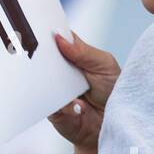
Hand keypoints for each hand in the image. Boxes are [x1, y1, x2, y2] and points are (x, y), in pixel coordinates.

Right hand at [49, 32, 120, 153]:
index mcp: (72, 55)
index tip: (39, 26)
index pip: (55, 39)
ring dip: (50, 80)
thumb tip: (58, 37)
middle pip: (41, 57)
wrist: (114, 126)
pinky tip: (78, 106)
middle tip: (41, 50)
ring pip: (40, 79)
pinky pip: (49, 103)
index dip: (46, 32)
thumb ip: (83, 51)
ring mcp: (53, 90)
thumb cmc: (113, 92)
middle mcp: (59, 71)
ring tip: (68, 83)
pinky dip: (64, 104)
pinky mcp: (52, 110)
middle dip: (40, 54)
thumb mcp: (104, 65)